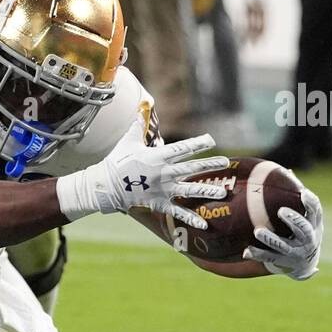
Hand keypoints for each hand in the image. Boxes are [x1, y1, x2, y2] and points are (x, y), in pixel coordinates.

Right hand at [56, 122, 228, 226]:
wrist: (105, 185)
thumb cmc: (117, 161)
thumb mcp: (128, 140)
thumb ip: (139, 125)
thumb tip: (142, 106)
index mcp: (158, 156)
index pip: (182, 148)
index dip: (198, 143)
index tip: (211, 140)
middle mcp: (164, 173)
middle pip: (191, 168)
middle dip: (210, 165)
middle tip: (225, 162)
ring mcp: (163, 189)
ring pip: (189, 190)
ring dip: (207, 191)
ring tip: (223, 191)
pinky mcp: (159, 203)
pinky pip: (177, 212)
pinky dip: (191, 219)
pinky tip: (204, 225)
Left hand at [244, 188, 323, 280]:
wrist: (304, 264)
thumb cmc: (302, 231)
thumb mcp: (305, 217)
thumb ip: (295, 197)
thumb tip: (286, 171)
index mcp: (314, 224)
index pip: (316, 212)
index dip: (311, 203)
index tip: (303, 193)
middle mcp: (308, 239)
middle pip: (303, 229)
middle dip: (293, 220)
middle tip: (281, 211)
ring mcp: (295, 252)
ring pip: (283, 245)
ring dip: (270, 238)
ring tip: (257, 231)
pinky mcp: (282, 262)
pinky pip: (268, 258)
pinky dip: (257, 254)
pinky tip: (245, 251)